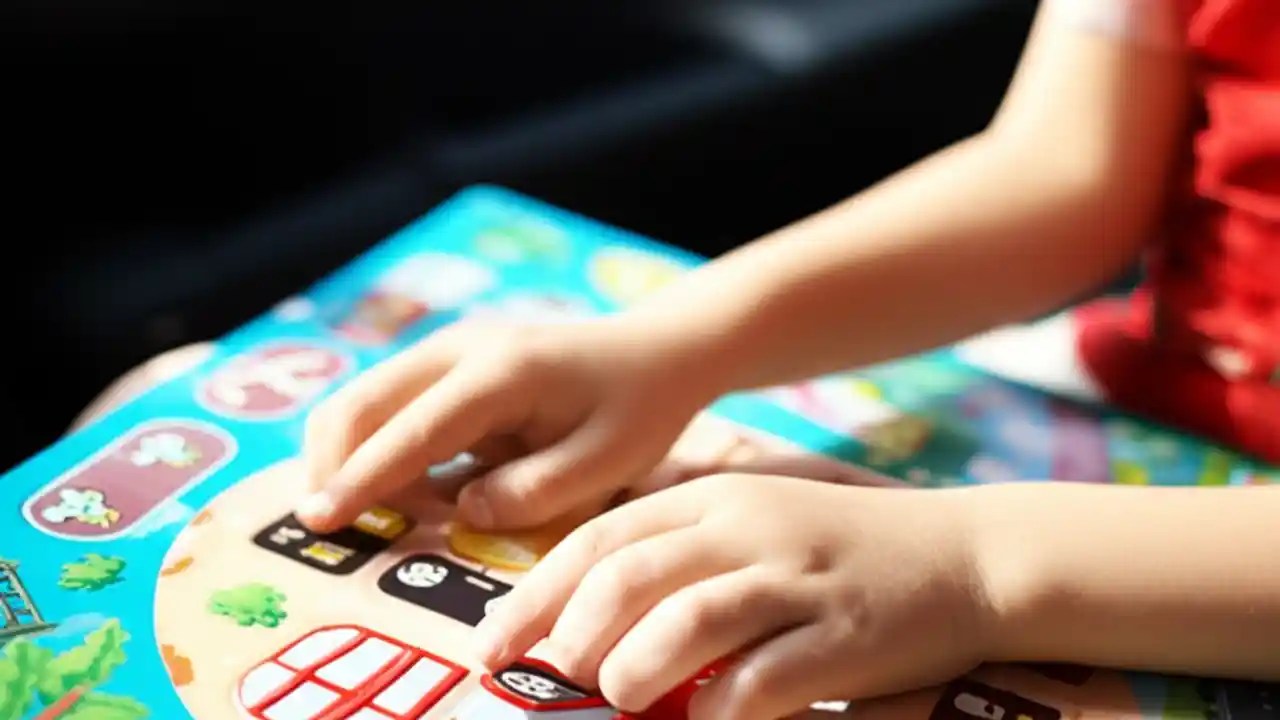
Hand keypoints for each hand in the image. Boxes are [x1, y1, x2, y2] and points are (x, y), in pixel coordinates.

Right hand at [297, 316, 719, 532]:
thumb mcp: (606, 463)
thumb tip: (463, 511)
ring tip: (371, 518)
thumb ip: (534, 492)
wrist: (653, 354)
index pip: (414, 428)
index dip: (363, 476)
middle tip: (328, 527)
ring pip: (363, 402)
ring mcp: (447, 352)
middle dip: (331, 465)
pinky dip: (376, 450)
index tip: (320, 518)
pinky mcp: (445, 367)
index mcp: (503, 374)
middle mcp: (460, 350)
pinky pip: (388, 408)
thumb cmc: (637, 410)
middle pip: (361, 402)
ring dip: (349, 459)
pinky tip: (404, 496)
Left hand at [471, 474, 994, 719]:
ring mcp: (797, 579)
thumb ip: (680, 555)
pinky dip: (718, 709)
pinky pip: (761, 679)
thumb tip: (588, 618)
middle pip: (629, 577)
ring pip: (685, 622)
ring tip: (617, 694)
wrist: (966, 554)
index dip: (536, 594)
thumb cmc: (839, 550)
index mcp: (715, 498)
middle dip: (571, 633)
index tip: (493, 645)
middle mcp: (748, 528)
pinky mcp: (843, 633)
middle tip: (554, 674)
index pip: (601, 539)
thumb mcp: (755, 524)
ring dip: (633, 669)